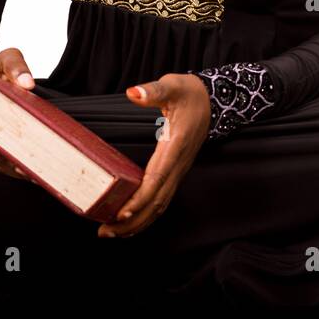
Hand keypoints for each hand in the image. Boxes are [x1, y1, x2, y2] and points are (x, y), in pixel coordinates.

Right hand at [0, 47, 37, 183]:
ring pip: (5, 162)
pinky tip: (41, 174)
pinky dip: (25, 168)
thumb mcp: (5, 59)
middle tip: (25, 169)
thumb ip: (16, 66)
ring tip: (38, 177)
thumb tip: (28, 83)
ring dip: (19, 171)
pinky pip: (14, 160)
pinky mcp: (8, 143)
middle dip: (8, 163)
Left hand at [97, 72, 210, 238]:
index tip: (121, 213)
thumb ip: (153, 90)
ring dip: (138, 223)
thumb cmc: (190, 94)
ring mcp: (178, 171)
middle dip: (132, 221)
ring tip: (112, 233)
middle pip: (157, 202)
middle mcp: (178, 164)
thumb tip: (133, 93)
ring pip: (160, 205)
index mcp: (175, 146)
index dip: (139, 199)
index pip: (156, 179)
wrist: (213, 101)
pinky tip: (131, 221)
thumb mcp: (172, 85)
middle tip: (105, 231)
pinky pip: (162, 199)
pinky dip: (147, 214)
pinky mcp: (175, 172)